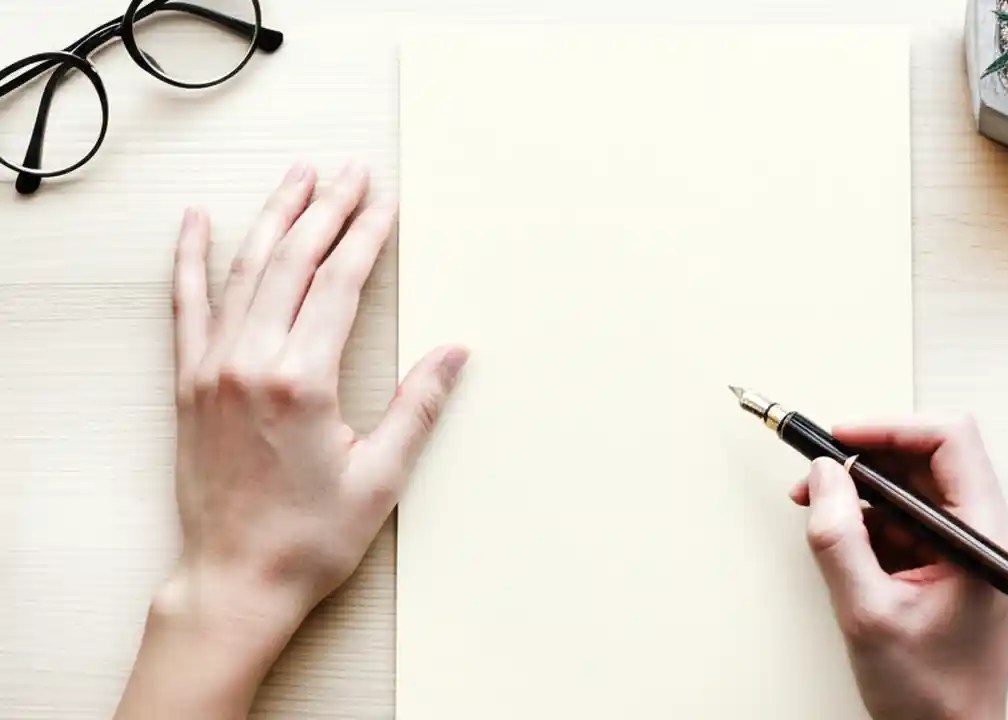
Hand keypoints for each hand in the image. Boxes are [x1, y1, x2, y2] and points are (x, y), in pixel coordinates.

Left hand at [115, 162, 467, 718]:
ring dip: (273, 218)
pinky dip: (188, 260)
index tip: (383, 203)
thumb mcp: (381, 477)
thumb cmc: (310, 538)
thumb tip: (456, 352)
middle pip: (292, 261)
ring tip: (298, 177)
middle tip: (351, 172)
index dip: (365, 236)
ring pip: (243, 270)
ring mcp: (212, 368)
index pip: (339, 282)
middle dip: (326, 209)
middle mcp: (250, 361)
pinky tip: (194, 223)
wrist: (236, 580)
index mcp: (302, 379)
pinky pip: (184, 306)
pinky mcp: (188, 383)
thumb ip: (419, 406)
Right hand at [791, 416, 1007, 719]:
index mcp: (989, 536)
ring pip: (914, 483)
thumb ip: (838, 536)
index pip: (948, 440)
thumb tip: (823, 475)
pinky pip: (910, 513)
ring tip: (821, 513)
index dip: (888, 428)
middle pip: (928, 456)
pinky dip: (871, 519)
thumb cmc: (930, 692)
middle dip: (865, 459)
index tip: (839, 438)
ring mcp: (976, 542)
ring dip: (863, 491)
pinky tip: (847, 543)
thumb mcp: (867, 612)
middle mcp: (993, 530)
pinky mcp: (957, 555)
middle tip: (816, 476)